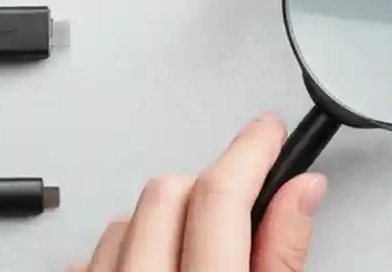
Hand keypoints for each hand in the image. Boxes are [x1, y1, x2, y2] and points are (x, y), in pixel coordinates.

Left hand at [75, 114, 325, 271]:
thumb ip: (284, 255)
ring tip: (196, 260)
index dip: (251, 152)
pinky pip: (88, 256)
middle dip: (208, 189)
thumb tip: (302, 190)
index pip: (220, 198)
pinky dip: (124, 255)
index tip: (269, 133)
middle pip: (167, 193)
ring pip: (123, 220)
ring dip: (161, 225)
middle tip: (242, 211)